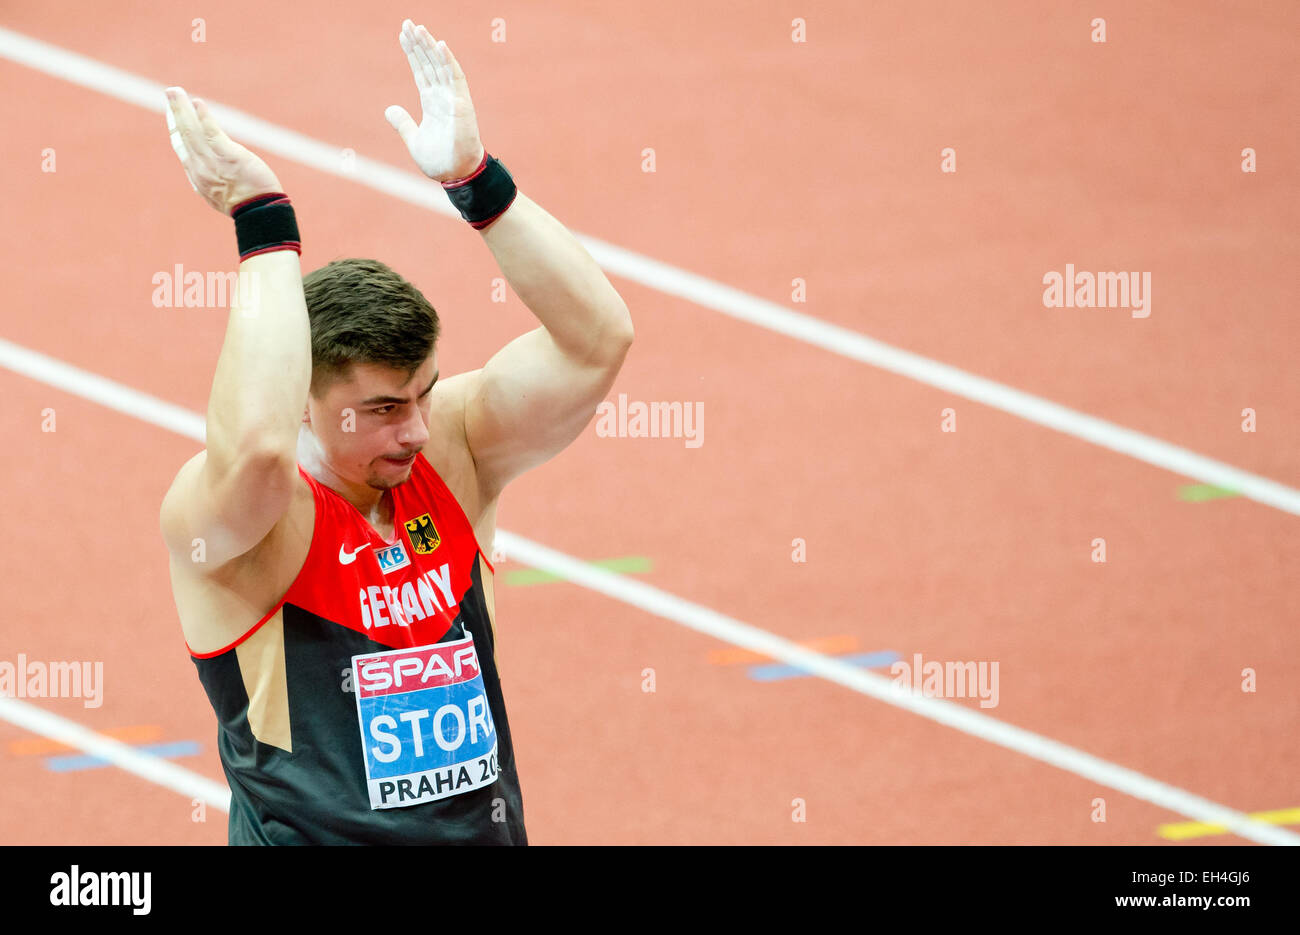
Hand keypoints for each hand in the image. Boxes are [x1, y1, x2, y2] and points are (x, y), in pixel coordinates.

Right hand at [164, 86, 284, 214]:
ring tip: (175, 91)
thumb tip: (204, 176)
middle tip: (170, 92)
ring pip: (191, 131)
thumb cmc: (246, 206)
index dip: (175, 128)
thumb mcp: (219, 196)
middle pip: (182, 135)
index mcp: (197, 177)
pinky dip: (202, 117)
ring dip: (181, 109)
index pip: (181, 148)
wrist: (260, 214)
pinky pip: (211, 133)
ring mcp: (213, 163)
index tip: (171, 114)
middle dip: (175, 112)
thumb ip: (210, 182)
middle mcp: (200, 168)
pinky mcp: (229, 157)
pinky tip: (197, 103)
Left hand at [385, 20, 485, 182]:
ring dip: (430, 46)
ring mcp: (453, 98)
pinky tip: (439, 44)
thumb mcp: (413, 140)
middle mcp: (442, 97)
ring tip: (419, 28)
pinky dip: (448, 61)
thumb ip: (403, 123)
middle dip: (418, 43)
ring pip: (440, 65)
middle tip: (408, 23)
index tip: (404, 35)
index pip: (420, 71)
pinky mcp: (462, 104)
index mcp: (431, 103)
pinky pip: (455, 78)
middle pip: (429, 63)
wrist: (455, 174)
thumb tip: (389, 109)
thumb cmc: (439, 161)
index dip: (412, 53)